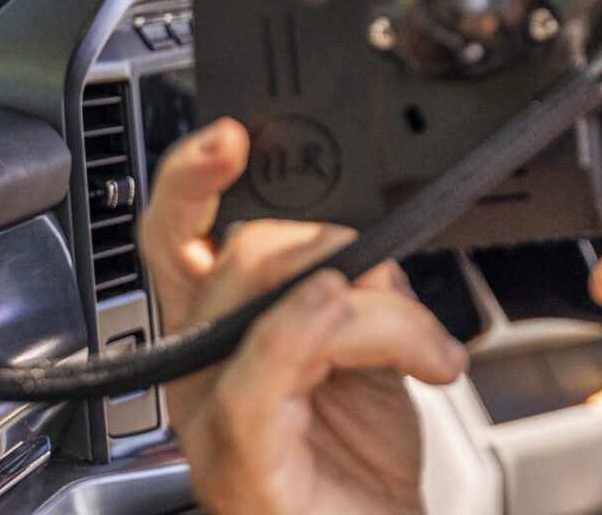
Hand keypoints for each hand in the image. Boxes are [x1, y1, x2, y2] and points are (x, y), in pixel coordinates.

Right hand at [138, 119, 468, 514]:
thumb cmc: (363, 464)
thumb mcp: (375, 345)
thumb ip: (358, 282)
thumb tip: (367, 241)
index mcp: (222, 329)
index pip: (177, 236)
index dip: (191, 178)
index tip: (232, 136)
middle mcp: (201, 369)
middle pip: (238, 254)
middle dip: (332, 244)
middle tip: (396, 286)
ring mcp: (212, 420)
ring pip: (264, 302)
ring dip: (370, 306)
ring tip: (424, 348)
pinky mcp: (240, 465)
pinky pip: (255, 377)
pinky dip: (299, 330)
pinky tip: (334, 311)